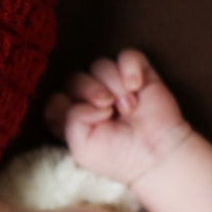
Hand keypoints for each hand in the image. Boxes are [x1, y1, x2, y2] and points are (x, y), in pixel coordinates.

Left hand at [43, 49, 194, 185]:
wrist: (157, 154)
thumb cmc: (118, 156)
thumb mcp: (82, 148)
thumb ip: (71, 120)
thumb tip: (91, 99)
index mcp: (72, 117)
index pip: (54, 99)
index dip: (64, 105)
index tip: (83, 120)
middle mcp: (90, 99)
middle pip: (74, 78)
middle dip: (88, 90)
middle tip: (108, 108)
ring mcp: (113, 85)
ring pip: (100, 65)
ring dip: (113, 85)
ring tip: (129, 108)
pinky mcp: (137, 75)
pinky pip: (127, 55)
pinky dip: (130, 67)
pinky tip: (137, 86)